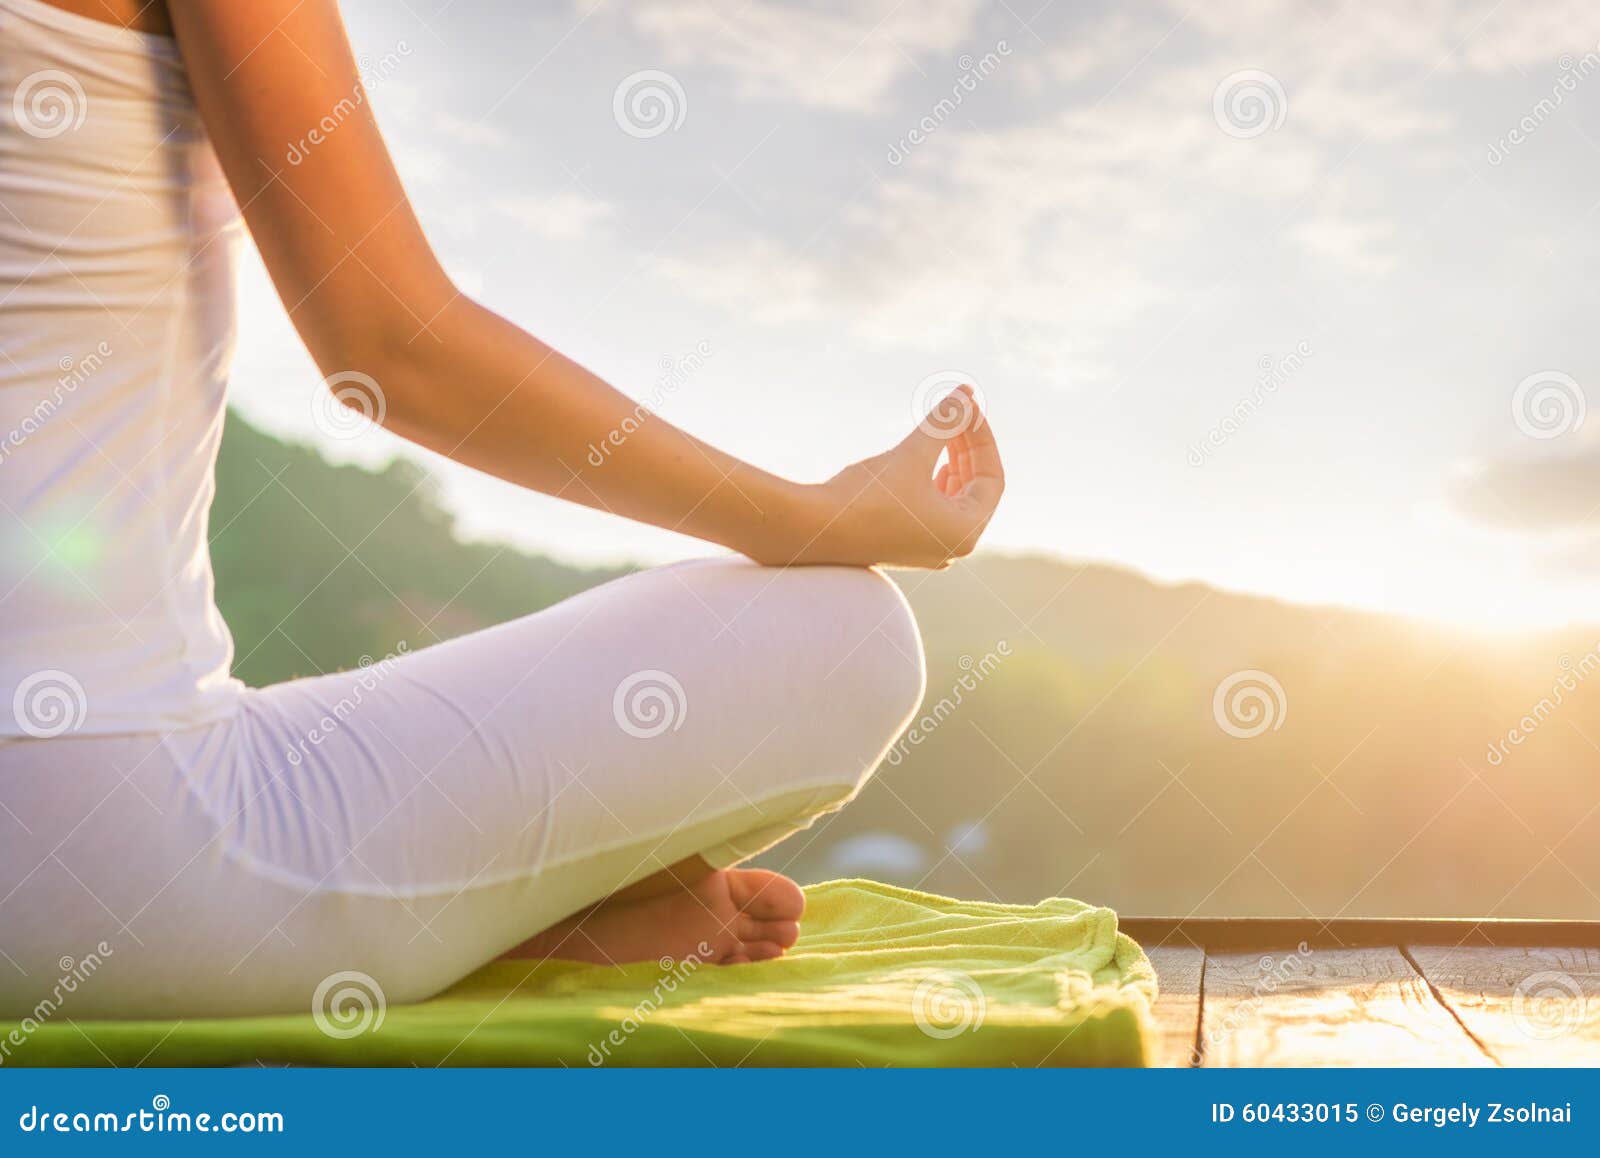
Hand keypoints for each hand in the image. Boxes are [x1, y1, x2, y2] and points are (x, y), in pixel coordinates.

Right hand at [783, 386, 1004, 568]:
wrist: (813, 530)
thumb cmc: (865, 496)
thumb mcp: (911, 454)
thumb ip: (943, 423)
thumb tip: (966, 391)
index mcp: (964, 531)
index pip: (991, 477)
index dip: (982, 436)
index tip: (965, 405)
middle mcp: (952, 547)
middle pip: (975, 488)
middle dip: (966, 446)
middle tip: (954, 409)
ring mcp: (928, 549)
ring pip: (954, 498)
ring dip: (952, 462)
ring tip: (942, 431)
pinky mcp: (905, 545)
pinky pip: (934, 509)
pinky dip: (934, 481)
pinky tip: (927, 463)